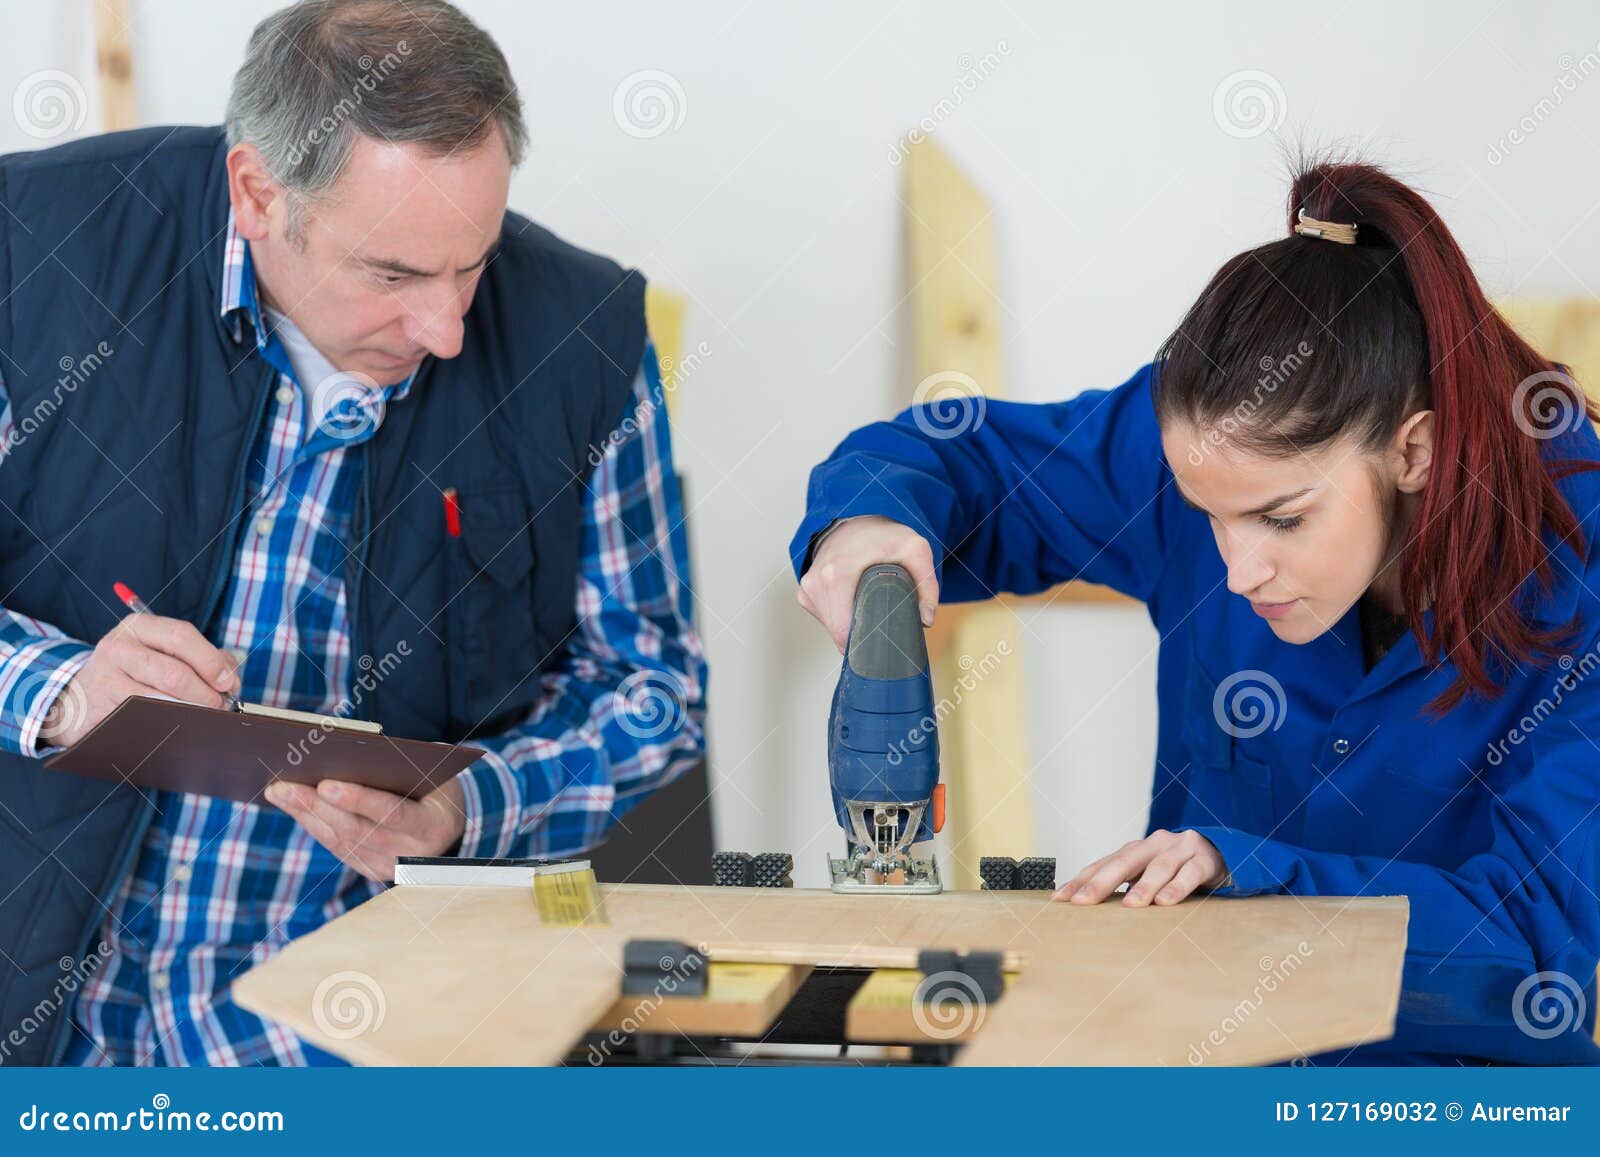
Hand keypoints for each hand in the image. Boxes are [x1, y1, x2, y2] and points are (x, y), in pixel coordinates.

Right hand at [40, 613, 240, 746]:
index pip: (181, 636)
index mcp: (141, 626)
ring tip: (203, 715)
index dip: (210, 661)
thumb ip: (202, 659)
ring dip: (189, 710)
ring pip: (159, 698)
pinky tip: (177, 722)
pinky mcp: (101, 704)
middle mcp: (120, 645)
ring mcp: (106, 675)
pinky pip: (142, 715)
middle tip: (219, 705)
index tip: (228, 681)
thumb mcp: (163, 653)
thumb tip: (230, 678)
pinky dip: (166, 721)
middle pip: (173, 671)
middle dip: (204, 692)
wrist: (81, 696)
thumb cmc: (136, 672)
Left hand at [264, 777, 466, 883]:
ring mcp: (390, 867)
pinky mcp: (372, 871)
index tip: (325, 784)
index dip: (358, 800)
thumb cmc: (437, 785)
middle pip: (356, 830)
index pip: (391, 813)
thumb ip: (400, 768)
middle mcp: (412, 854)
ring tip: (280, 792)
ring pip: (341, 841)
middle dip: (316, 806)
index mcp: (433, 826)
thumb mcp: (431, 773)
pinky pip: (338, 848)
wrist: (452, 822)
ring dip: (306, 815)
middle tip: (284, 786)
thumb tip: (347, 756)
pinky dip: (314, 826)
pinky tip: (295, 808)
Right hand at [796, 515, 939, 651]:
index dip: (866, 639)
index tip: (883, 634)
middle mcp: (816, 582)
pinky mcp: (806, 592)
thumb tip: (926, 619)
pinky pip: (825, 617)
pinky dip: (840, 616)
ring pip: (831, 628)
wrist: (856, 519)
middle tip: (882, 618)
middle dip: (861, 633)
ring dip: (850, 625)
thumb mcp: (914, 550)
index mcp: (837, 574)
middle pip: (838, 632)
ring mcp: (808, 588)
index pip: (843, 630)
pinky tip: (854, 601)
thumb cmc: (883, 535)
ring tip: (868, 605)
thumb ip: (927, 584)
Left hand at [1055, 829, 1227, 906]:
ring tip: (1130, 905)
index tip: (1061, 899)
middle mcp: (1154, 844)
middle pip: (1124, 861)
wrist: (1222, 855)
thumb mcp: (1148, 875)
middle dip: (1101, 882)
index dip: (1081, 880)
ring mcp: (1180, 849)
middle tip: (1083, 901)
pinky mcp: (1204, 859)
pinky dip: (1177, 887)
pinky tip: (1165, 901)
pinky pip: (1189, 874)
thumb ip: (1125, 885)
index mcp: (1136, 850)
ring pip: (1158, 867)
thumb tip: (1088, 905)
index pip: (1103, 864)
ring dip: (1143, 886)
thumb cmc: (1176, 870)